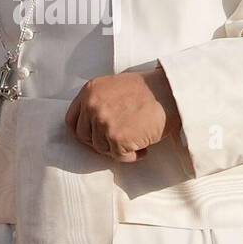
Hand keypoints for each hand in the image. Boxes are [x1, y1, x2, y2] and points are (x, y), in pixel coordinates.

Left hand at [66, 67, 181, 162]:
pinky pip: (119, 157)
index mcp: (90, 91)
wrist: (170, 94)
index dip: (82, 131)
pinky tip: (143, 147)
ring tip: (136, 140)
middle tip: (118, 141)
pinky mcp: (117, 138)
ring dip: (118, 149)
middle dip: (100, 142)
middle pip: (84, 137)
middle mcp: (92, 106)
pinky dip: (132, 156)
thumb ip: (99, 101)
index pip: (72, 120)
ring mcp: (103, 123)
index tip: (93, 137)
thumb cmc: (149, 90)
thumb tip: (90, 125)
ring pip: (101, 149)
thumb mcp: (114, 87)